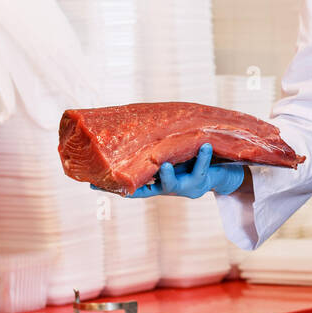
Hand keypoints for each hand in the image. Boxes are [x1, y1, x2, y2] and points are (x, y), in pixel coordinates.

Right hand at [96, 143, 244, 198]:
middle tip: (121, 176)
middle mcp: (164, 187)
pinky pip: (201, 168)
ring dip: (169, 174)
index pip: (129, 185)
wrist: (218, 173)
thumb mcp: (168, 153)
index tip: (94, 184)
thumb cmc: (187, 159)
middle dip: (135, 183)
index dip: (112, 186)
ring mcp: (182, 186)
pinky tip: (206, 145)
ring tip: (166, 164)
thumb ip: (151, 145)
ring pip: (172, 183)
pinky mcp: (200, 181)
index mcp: (153, 181)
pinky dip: (204, 156)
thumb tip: (125, 123)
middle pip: (147, 189)